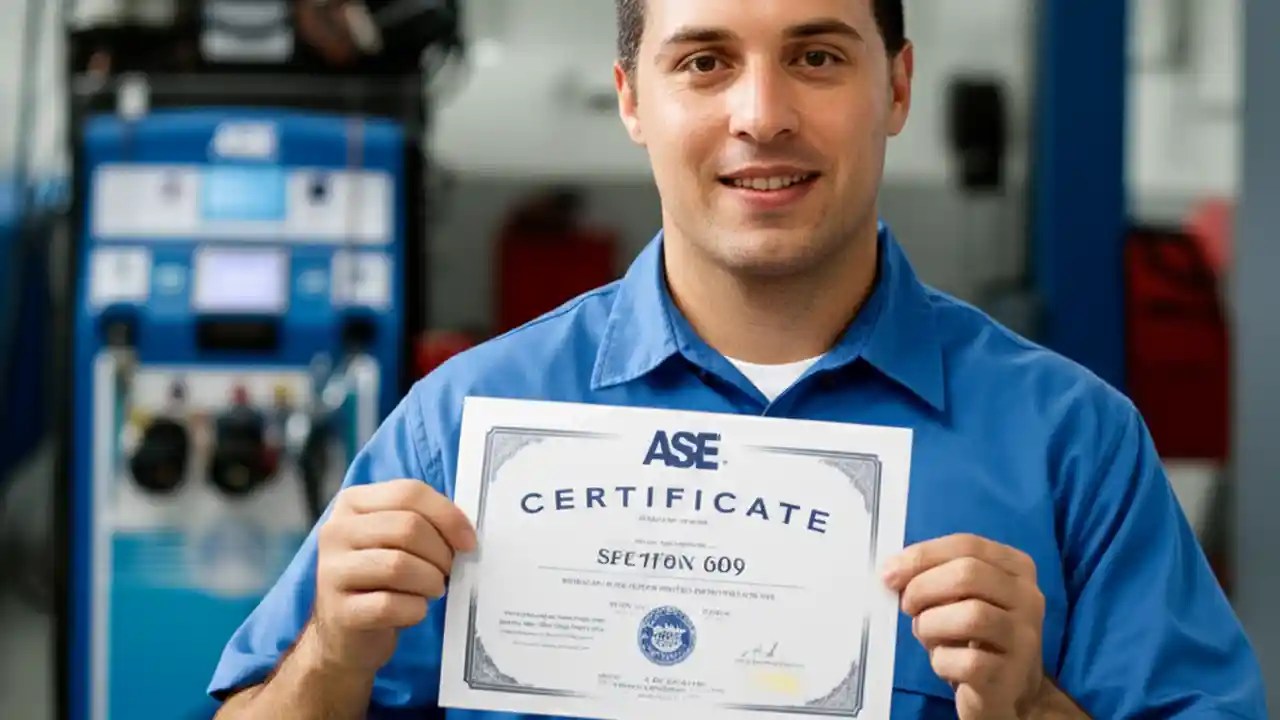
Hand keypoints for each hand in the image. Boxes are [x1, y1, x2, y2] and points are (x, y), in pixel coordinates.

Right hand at [312, 479, 476, 674]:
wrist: (348, 634)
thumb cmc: (382, 579)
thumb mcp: (397, 540)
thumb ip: (424, 523)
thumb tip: (465, 532)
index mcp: (353, 502)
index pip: (408, 492)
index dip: (447, 515)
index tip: (468, 541)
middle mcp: (336, 531)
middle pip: (407, 527)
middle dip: (441, 553)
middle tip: (447, 570)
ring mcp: (331, 571)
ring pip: (399, 566)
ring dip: (430, 581)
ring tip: (432, 589)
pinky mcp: (339, 611)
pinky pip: (389, 605)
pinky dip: (414, 610)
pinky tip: (414, 610)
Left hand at [882, 534, 1044, 719]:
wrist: (1007, 690)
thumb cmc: (973, 636)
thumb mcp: (958, 597)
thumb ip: (934, 576)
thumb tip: (892, 571)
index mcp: (1016, 568)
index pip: (967, 545)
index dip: (923, 555)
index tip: (890, 573)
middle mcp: (1028, 598)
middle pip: (968, 574)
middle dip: (923, 587)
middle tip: (906, 605)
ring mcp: (1024, 637)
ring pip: (971, 616)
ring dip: (931, 625)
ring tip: (925, 634)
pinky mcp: (1011, 675)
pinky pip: (968, 662)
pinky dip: (942, 662)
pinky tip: (944, 664)